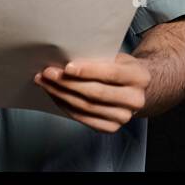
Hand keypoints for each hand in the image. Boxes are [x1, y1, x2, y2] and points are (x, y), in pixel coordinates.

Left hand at [33, 53, 149, 132]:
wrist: (136, 89)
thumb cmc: (121, 68)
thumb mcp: (117, 57)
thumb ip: (99, 58)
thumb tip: (66, 58)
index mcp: (139, 76)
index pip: (111, 74)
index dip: (88, 70)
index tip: (66, 66)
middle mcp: (134, 100)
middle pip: (95, 93)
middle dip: (68, 83)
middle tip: (48, 73)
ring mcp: (123, 117)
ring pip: (86, 107)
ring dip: (61, 95)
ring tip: (45, 83)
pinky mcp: (111, 127)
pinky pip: (84, 118)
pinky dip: (66, 106)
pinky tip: (55, 95)